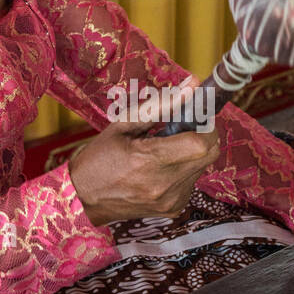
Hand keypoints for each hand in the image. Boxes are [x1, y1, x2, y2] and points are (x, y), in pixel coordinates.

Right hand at [68, 78, 221, 226]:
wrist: (83, 198)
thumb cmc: (99, 158)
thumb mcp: (123, 124)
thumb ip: (160, 105)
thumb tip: (192, 85)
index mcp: (148, 160)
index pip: (200, 142)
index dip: (204, 124)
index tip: (194, 114)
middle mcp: (164, 184)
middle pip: (210, 154)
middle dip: (204, 134)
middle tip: (183, 127)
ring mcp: (171, 200)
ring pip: (203, 166)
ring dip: (192, 152)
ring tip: (165, 149)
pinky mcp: (174, 208)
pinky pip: (192, 181)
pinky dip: (184, 169)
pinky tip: (162, 168)